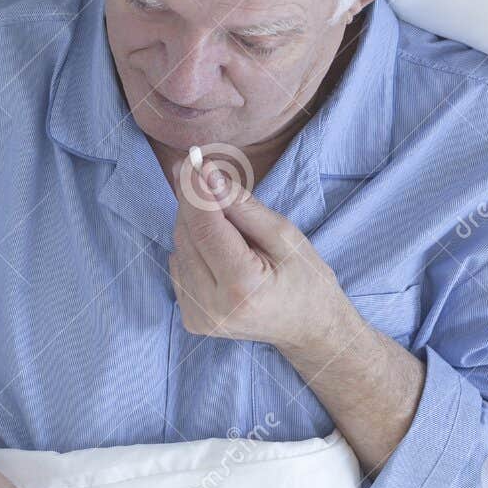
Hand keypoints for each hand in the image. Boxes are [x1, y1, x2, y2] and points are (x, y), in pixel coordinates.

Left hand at [169, 154, 345, 352]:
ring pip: (179, 249)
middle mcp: (214, 307)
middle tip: (204, 174)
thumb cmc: (304, 278)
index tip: (190, 159)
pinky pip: (180, 268)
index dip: (196, 190)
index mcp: (242, 287)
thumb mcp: (284, 235)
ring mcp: (199, 317)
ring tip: (228, 225)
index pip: (206, 228)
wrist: (307, 327)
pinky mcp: (191, 319)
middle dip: (195, 202)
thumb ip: (242, 206)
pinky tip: (220, 252)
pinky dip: (194, 250)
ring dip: (195, 225)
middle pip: (187, 236)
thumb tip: (207, 175)